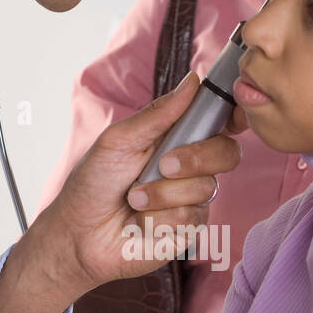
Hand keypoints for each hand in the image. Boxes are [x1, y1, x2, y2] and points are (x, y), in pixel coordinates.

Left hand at [0, 72, 242, 312]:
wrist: (78, 233)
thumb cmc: (94, 183)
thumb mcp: (119, 140)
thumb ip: (158, 114)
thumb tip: (193, 80)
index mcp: (178, 138)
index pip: (221, 121)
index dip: (234, 114)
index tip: (230, 114)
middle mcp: (193, 168)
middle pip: (228, 153)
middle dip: (196, 158)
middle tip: (163, 165)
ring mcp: (193, 200)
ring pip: (205, 189)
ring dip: (162, 194)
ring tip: (134, 198)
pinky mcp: (188, 230)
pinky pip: (190, 218)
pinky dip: (158, 217)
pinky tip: (140, 221)